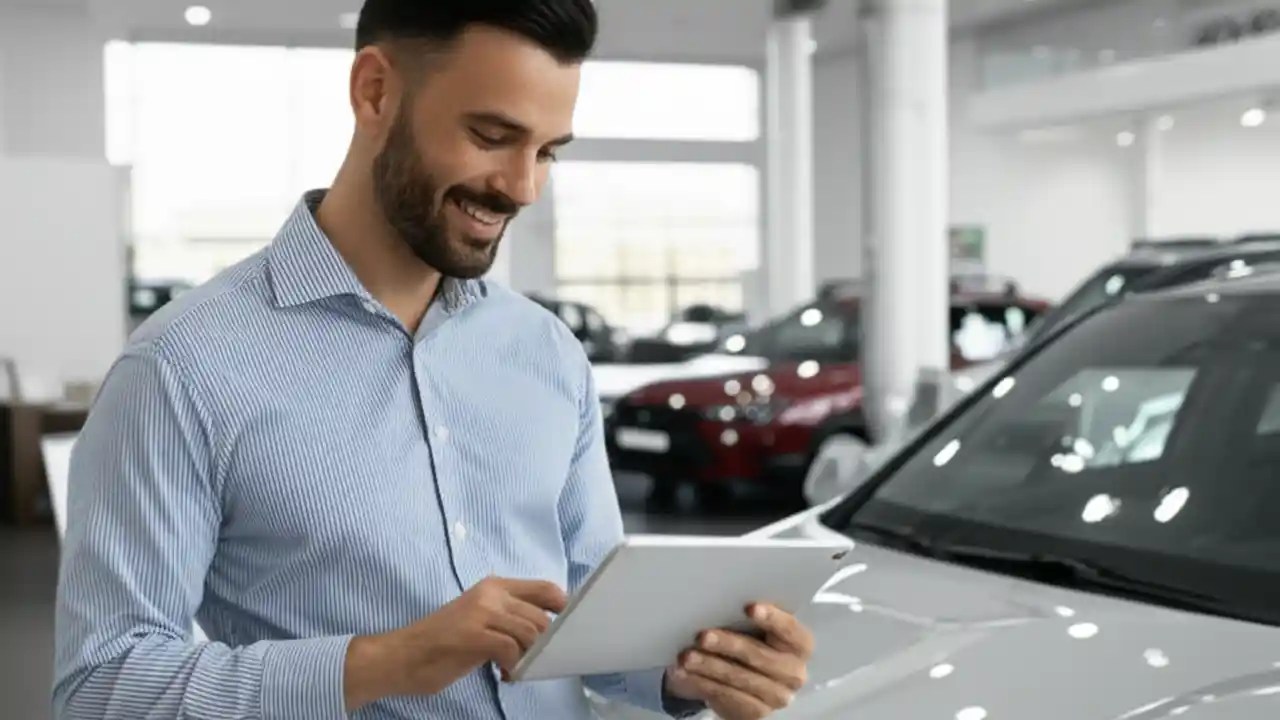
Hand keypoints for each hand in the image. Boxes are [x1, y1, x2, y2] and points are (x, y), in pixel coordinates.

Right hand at [344, 576, 566, 709]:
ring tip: (512, 670)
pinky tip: (503, 675)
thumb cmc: (442, 644)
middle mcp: (490, 593)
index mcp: (494, 586)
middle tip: (532, 662)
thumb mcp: (479, 620)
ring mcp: (481, 612)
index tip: (564, 633)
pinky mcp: (473, 635)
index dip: (563, 610)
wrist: (399, 657)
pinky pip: (512, 650)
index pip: (546, 589)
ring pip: (530, 633)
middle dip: (545, 644)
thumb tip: (546, 631)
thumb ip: (508, 618)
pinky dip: (514, 667)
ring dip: (529, 658)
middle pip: (543, 616)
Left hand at [664, 603, 813, 719]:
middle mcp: (794, 673)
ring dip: (709, 666)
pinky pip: (727, 696)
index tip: (748, 608)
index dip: (772, 618)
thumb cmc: (750, 641)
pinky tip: (684, 674)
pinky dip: (702, 683)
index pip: (790, 630)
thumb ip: (747, 617)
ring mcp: (777, 696)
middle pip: (760, 656)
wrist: (744, 681)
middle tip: (702, 636)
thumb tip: (718, 598)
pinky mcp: (756, 712)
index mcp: (800, 645)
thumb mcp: (755, 628)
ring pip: (739, 678)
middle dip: (728, 644)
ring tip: (686, 656)